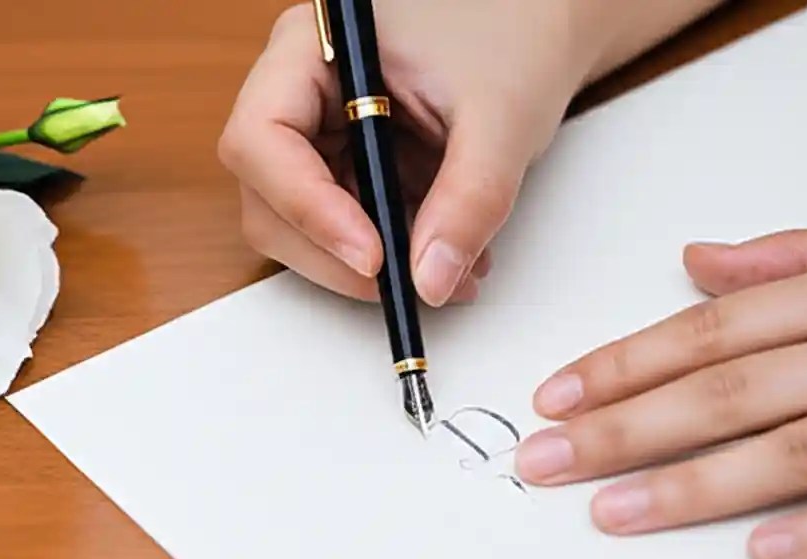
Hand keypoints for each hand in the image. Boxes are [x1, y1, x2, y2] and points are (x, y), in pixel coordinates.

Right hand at [217, 1, 593, 305]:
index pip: (263, 139)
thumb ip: (468, 199)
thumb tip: (430, 280)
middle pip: (270, 194)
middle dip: (333, 252)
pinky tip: (446, 257)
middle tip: (404, 285)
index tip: (369, 255)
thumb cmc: (515, 30)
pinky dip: (394, 254)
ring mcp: (324, 131)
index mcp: (313, 48)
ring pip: (304, 224)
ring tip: (448, 273)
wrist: (543, 24)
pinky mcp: (354, 163)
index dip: (306, 206)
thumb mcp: (500, 116)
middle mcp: (302, 90)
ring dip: (368, 266)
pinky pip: (349, 226)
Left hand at [514, 220, 806, 558]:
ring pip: (800, 452)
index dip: (626, 364)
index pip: (712, 329)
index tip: (560, 394)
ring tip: (617, 512)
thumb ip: (794, 257)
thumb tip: (699, 263)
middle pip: (732, 391)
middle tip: (549, 461)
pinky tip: (765, 552)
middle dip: (626, 428)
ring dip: (697, 486)